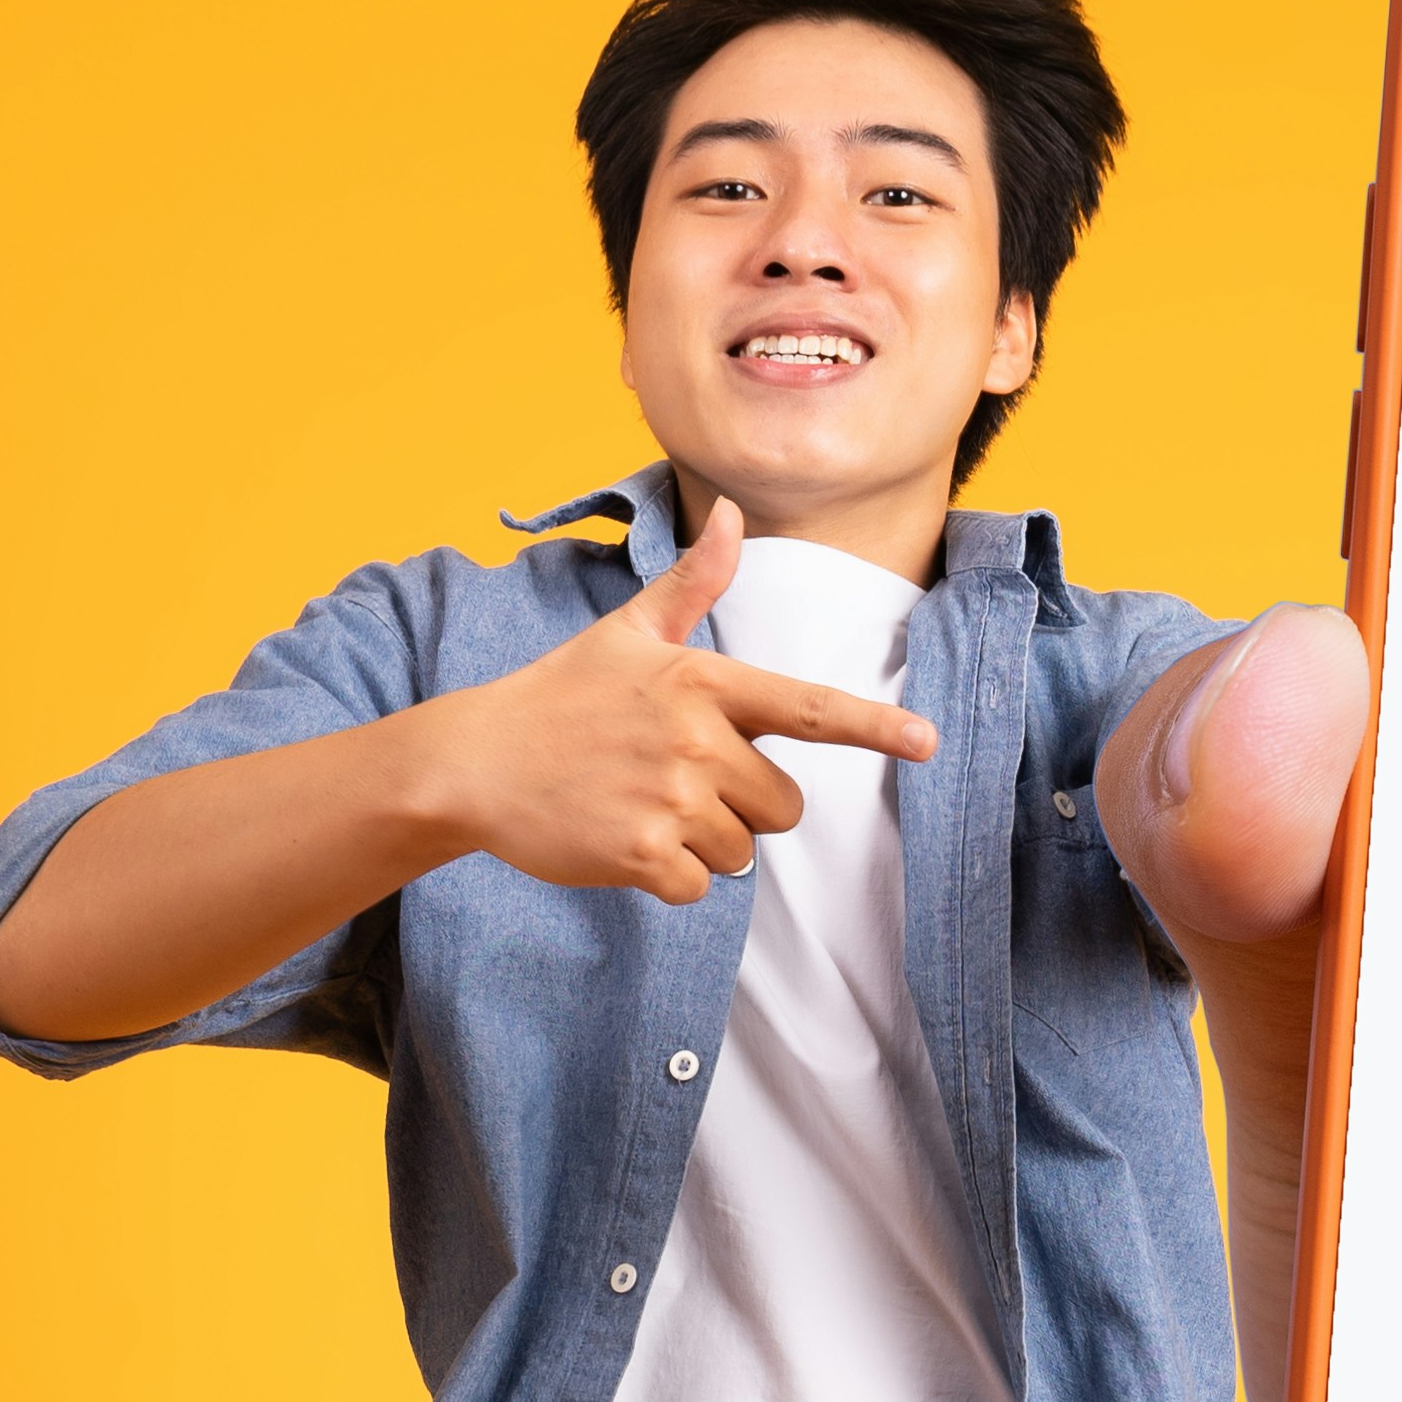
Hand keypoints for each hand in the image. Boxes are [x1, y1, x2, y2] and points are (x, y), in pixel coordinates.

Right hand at [419, 494, 936, 903]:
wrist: (473, 761)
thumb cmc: (559, 695)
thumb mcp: (627, 632)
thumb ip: (693, 585)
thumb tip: (735, 515)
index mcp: (702, 681)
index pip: (807, 707)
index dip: (875, 727)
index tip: (928, 742)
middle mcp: (696, 738)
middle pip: (783, 806)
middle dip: (743, 807)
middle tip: (675, 784)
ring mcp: (670, 799)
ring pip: (740, 852)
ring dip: (701, 843)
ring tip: (639, 806)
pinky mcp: (641, 853)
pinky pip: (697, 887)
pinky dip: (665, 877)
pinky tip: (620, 840)